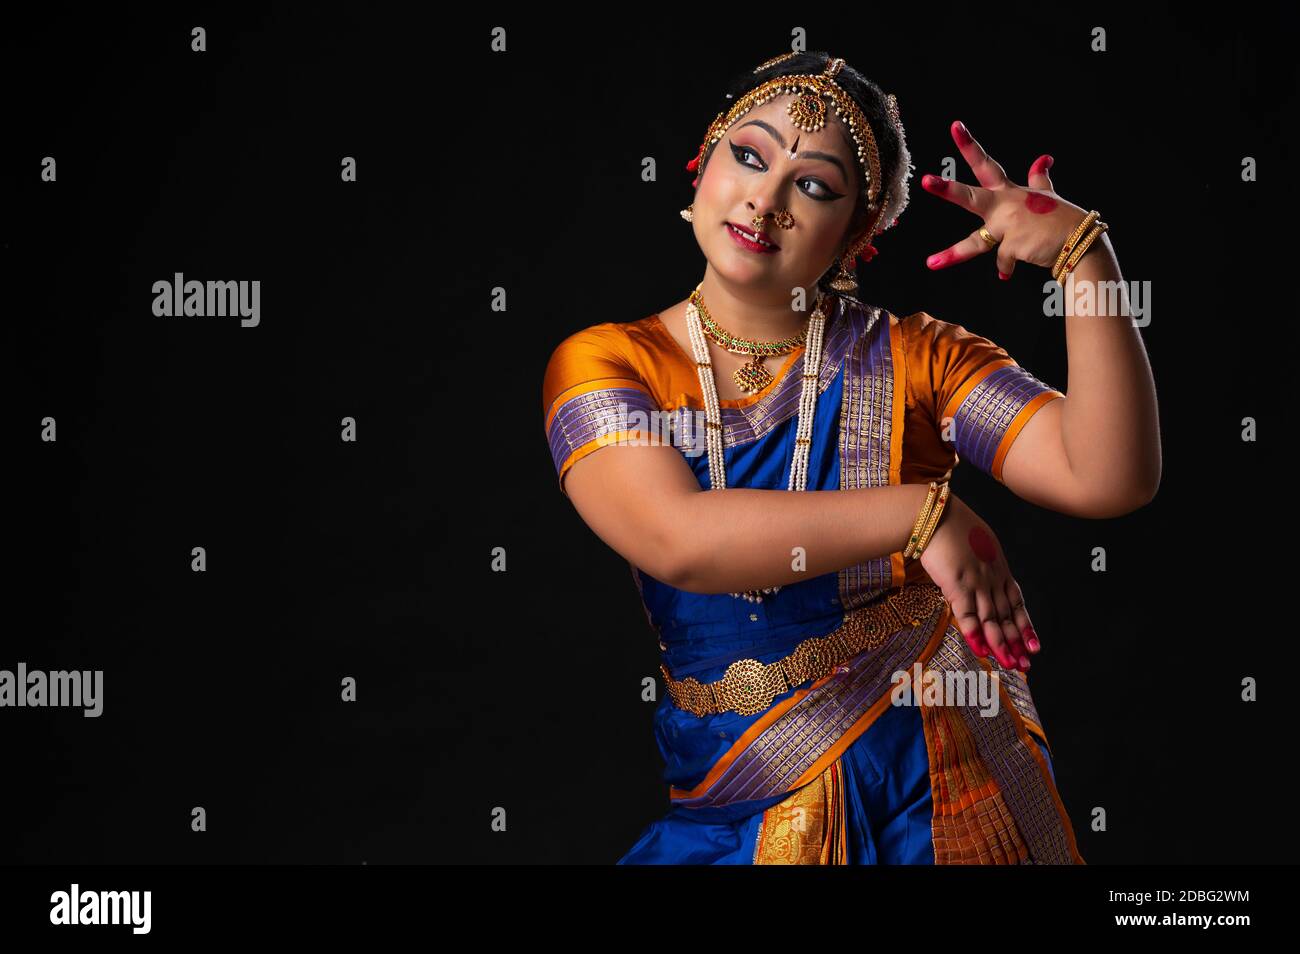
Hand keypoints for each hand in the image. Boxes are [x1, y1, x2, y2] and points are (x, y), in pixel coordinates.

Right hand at [917, 492, 1040, 671]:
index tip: (1034, 645)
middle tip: (1025, 665)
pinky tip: (982, 651)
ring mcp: (976, 583)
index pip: (1016, 603)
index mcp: (999, 568)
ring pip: (992, 620)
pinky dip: (975, 635)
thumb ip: (982, 561)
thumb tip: (980, 574)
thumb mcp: (977, 542)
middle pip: (1007, 616)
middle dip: (1017, 643)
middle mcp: (992, 579)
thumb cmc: (952, 524)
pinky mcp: (957, 586)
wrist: (935, 515)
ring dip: (1001, 645)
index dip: (1025, 626)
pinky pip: (968, 615)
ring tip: (1009, 664)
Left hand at [919, 119, 1090, 280]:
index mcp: (1009, 192)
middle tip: (925, 181)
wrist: (1079, 242)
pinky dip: (1007, 266)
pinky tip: (1010, 269)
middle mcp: (1005, 206)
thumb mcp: (1047, 195)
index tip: (955, 126)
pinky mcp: (1014, 246)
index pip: (986, 164)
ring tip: (931, 263)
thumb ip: (1039, 178)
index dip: (970, 145)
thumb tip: (1045, 157)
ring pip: (976, 242)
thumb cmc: (1060, 219)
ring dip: (954, 253)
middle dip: (948, 190)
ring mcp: (1009, 226)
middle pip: (971, 196)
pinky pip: (1003, 261)